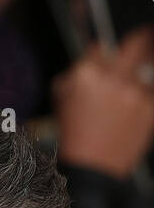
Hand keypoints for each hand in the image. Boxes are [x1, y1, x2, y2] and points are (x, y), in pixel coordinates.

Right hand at [53, 27, 153, 177]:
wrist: (93, 168)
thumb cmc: (75, 135)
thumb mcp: (62, 99)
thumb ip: (76, 73)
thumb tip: (91, 56)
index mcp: (87, 74)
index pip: (101, 46)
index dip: (103, 51)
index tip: (108, 55)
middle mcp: (113, 78)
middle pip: (137, 42)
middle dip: (140, 40)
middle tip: (144, 39)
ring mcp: (135, 92)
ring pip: (149, 64)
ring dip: (144, 69)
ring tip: (132, 86)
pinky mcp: (150, 107)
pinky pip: (151, 90)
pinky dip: (145, 94)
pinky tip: (135, 105)